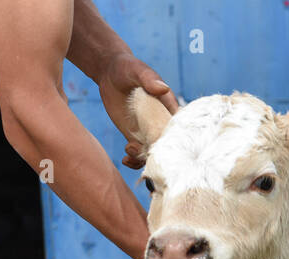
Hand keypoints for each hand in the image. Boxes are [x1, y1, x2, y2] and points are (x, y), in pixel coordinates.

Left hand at [96, 51, 177, 167]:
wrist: (110, 73)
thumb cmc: (127, 67)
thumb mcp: (137, 70)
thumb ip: (149, 79)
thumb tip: (163, 88)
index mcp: (169, 106)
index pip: (179, 126)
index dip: (176, 138)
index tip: (165, 143)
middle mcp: (161, 122)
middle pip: (167, 144)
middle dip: (159, 153)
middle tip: (144, 149)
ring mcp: (148, 131)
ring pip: (152, 153)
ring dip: (143, 159)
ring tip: (129, 149)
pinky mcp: (135, 136)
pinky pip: (138, 154)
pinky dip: (133, 161)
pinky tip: (124, 159)